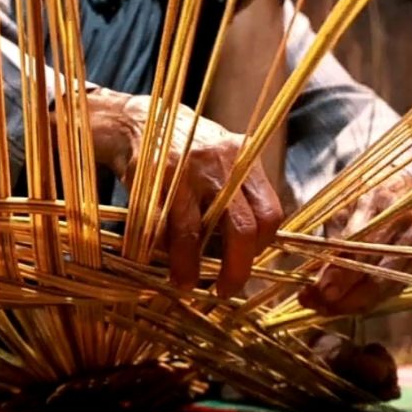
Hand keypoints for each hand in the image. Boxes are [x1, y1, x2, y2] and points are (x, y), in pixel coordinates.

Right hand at [87, 89, 282, 297]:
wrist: (141, 121)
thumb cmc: (190, 150)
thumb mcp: (225, 161)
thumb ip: (241, 196)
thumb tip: (252, 250)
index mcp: (245, 160)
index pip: (270, 213)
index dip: (261, 246)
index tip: (248, 261)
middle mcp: (219, 164)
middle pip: (240, 228)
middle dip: (235, 269)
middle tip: (226, 290)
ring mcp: (184, 172)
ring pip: (192, 234)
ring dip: (190, 267)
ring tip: (187, 284)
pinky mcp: (151, 181)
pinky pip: (159, 227)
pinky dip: (161, 250)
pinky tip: (162, 261)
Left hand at [298, 172, 411, 315]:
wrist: (405, 189)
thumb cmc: (366, 195)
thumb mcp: (344, 203)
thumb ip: (332, 234)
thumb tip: (313, 269)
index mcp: (384, 203)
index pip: (361, 245)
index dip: (341, 270)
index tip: (320, 289)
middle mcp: (406, 227)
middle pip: (376, 272)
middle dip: (344, 295)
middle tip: (316, 305)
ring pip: (383, 287)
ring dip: (351, 304)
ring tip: (322, 308)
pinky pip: (390, 291)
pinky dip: (365, 302)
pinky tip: (342, 306)